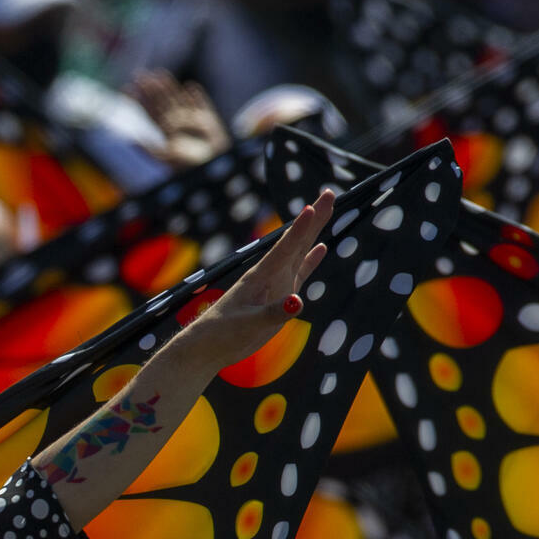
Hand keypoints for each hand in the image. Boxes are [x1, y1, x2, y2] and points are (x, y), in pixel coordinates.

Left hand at [132, 70, 230, 169]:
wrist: (209, 168)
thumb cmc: (186, 166)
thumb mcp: (163, 159)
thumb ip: (148, 150)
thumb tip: (130, 142)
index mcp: (164, 130)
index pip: (149, 112)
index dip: (139, 100)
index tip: (129, 87)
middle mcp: (177, 122)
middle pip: (162, 101)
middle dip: (152, 88)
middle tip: (142, 75)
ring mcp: (192, 119)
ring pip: (179, 98)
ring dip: (170, 87)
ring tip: (161, 74)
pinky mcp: (209, 119)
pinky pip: (202, 104)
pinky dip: (197, 97)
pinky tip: (191, 87)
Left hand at [179, 187, 330, 370]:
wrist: (208, 345)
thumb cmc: (223, 333)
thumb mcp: (249, 325)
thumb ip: (274, 313)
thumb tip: (298, 302)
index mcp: (260, 277)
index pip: (285, 248)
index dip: (301, 229)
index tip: (314, 207)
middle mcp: (269, 274)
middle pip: (296, 241)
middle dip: (314, 218)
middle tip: (330, 193)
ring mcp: (275, 283)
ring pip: (299, 251)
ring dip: (314, 232)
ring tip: (327, 209)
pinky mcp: (279, 296)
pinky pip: (299, 272)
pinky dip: (310, 260)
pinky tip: (321, 247)